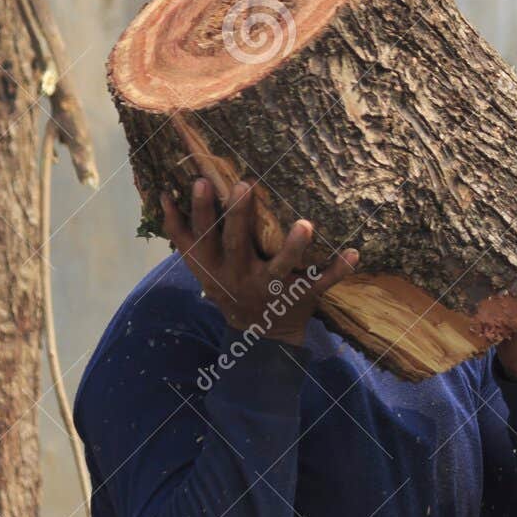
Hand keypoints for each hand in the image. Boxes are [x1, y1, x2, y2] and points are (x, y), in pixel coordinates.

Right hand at [162, 178, 358, 346]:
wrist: (257, 335)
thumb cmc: (228, 285)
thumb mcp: (200, 266)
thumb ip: (181, 233)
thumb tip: (162, 194)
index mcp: (214, 266)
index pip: (202, 235)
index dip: (199, 211)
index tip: (200, 181)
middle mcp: (240, 275)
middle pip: (237, 244)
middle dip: (239, 216)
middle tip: (244, 185)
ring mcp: (270, 288)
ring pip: (281, 266)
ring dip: (293, 247)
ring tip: (305, 224)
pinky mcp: (299, 297)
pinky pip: (320, 283)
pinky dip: (338, 270)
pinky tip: (355, 253)